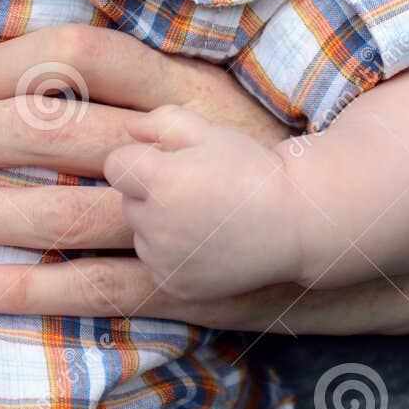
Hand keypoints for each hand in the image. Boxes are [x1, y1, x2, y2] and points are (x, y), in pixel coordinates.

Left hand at [0, 25, 408, 334]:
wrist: (346, 220)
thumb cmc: (261, 138)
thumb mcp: (207, 81)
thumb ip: (133, 63)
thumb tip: (35, 43)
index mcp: (179, 85)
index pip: (74, 56)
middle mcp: (172, 145)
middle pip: (47, 130)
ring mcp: (173, 220)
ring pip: (54, 213)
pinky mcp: (174, 283)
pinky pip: (88, 288)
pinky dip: (22, 290)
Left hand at [106, 106, 302, 299]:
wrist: (293, 221)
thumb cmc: (250, 169)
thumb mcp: (208, 131)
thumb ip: (161, 122)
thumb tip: (129, 131)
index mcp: (161, 180)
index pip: (116, 165)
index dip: (140, 159)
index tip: (167, 161)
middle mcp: (156, 225)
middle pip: (128, 201)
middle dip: (151, 192)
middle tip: (196, 189)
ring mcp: (165, 260)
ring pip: (141, 235)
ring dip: (159, 225)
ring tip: (205, 217)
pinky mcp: (175, 285)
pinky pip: (157, 264)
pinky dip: (173, 255)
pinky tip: (206, 243)